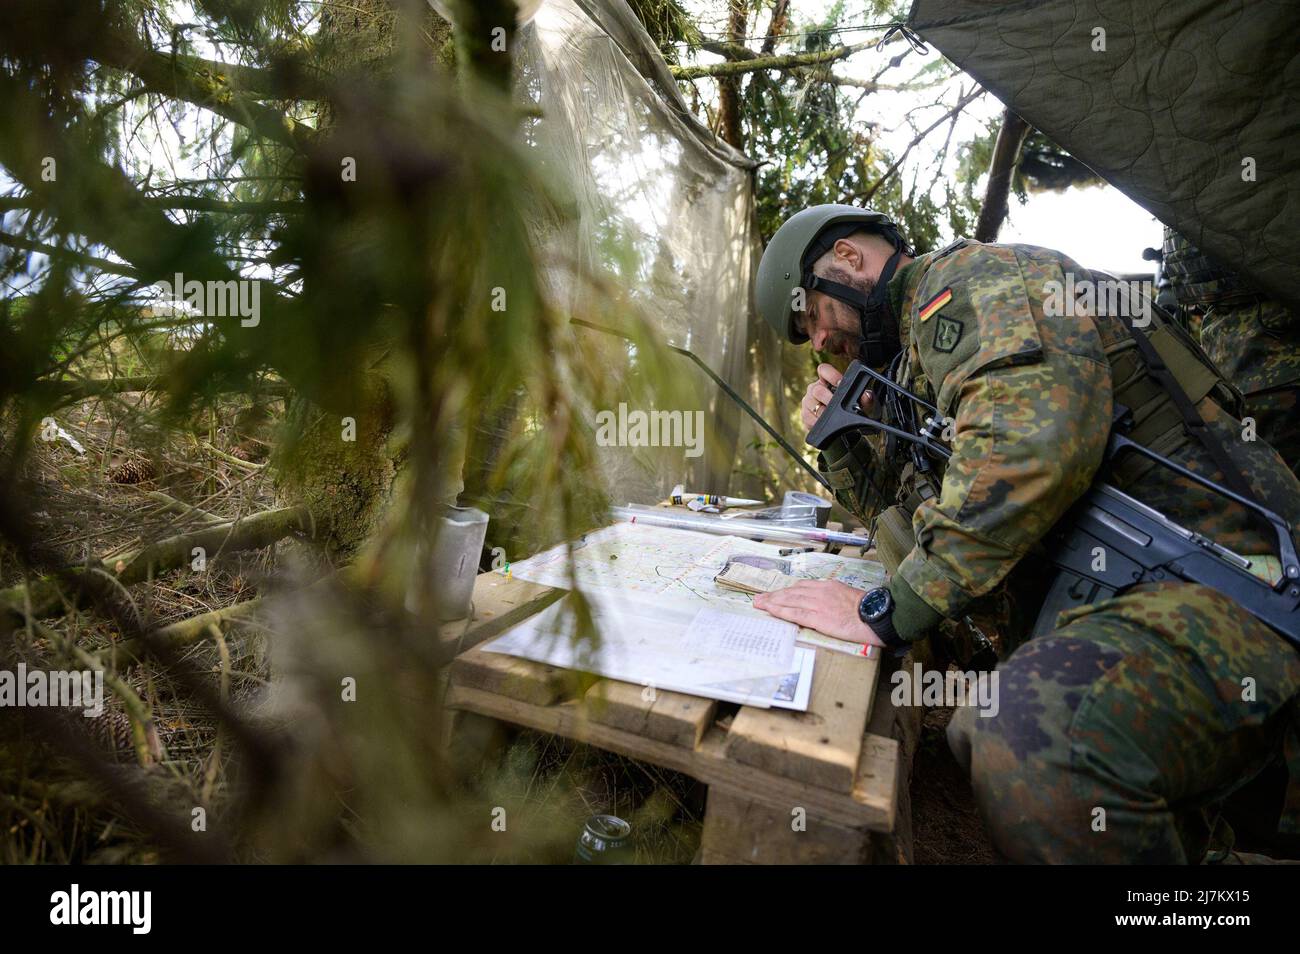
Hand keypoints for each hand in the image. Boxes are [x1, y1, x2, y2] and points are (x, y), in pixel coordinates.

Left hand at [752, 580, 883, 646]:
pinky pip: (794, 613)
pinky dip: (780, 611)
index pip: (802, 587)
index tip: (777, 593)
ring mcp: (818, 604)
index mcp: (828, 586)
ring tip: (759, 603)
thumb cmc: (866, 609)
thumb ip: (834, 597)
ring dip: (772, 602)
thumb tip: (826, 604)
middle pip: (792, 592)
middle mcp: (820, 592)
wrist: (875, 615)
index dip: (787, 591)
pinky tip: (770, 610)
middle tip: (760, 598)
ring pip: (789, 601)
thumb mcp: (848, 595)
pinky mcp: (818, 617)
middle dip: (774, 595)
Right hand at [801, 363, 872, 431]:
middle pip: (817, 389)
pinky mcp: (805, 415)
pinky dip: (817, 422)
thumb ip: (864, 398)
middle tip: (836, 405)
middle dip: (828, 399)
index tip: (840, 383)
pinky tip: (824, 423)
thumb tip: (867, 395)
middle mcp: (815, 389)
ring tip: (831, 416)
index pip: (823, 370)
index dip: (831, 375)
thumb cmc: (848, 409)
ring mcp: (808, 402)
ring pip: (811, 404)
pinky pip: (808, 418)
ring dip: (822, 412)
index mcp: (826, 381)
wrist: (840, 428)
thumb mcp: (859, 403)